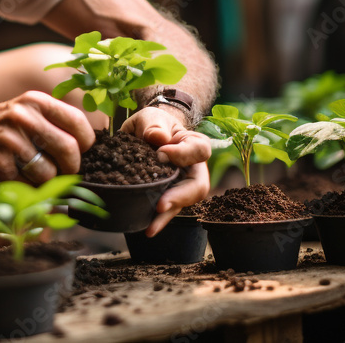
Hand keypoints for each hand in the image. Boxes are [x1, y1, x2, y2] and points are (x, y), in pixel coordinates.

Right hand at [0, 91, 94, 184]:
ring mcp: (10, 140)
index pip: (78, 122)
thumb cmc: (1, 129)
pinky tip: (15, 177)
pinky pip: (28, 186)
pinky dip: (27, 189)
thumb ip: (54, 123)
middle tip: (63, 173)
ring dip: (45, 182)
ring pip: (50, 173)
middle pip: (69, 150)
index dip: (85, 143)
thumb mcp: (25, 113)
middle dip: (71, 168)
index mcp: (35, 101)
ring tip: (31, 174)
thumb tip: (87, 150)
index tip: (79, 152)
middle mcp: (24, 117)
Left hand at [121, 105, 210, 235]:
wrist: (146, 133)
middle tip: (160, 206)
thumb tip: (157, 139)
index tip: (161, 153)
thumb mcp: (152, 117)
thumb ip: (154, 125)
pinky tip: (146, 229)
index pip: (198, 151)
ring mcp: (182, 184)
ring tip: (150, 227)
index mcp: (194, 144)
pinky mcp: (168, 195)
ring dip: (167, 216)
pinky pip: (167, 210)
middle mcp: (194, 168)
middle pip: (198, 186)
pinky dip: (157, 220)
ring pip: (183, 203)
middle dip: (180, 198)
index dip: (183, 154)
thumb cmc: (154, 123)